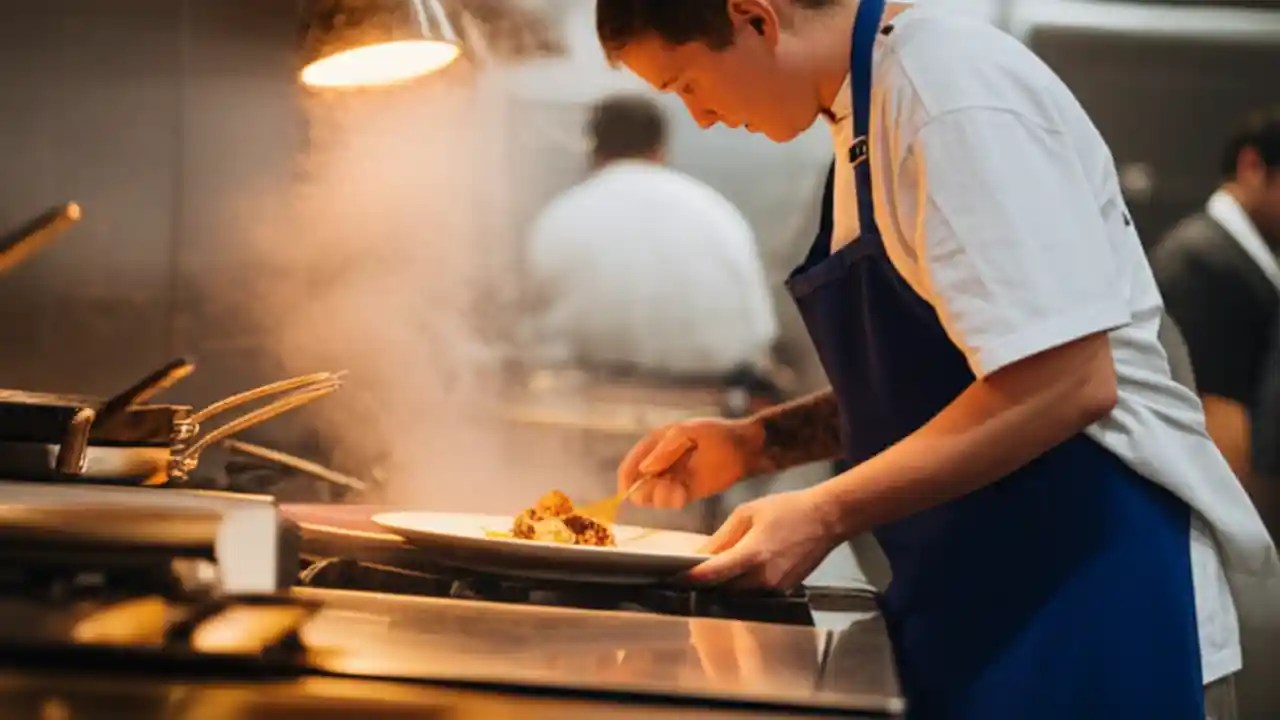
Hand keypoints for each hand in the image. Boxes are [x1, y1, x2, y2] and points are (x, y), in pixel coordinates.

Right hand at [617, 418, 761, 508]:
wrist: (747, 449)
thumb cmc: (718, 434)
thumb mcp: (688, 433)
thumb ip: (665, 449)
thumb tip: (645, 469)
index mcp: (655, 444)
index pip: (630, 466)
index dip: (626, 481)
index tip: (628, 493)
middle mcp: (659, 463)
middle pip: (637, 486)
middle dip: (646, 491)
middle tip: (664, 488)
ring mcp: (672, 478)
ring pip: (652, 497)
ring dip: (660, 498)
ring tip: (678, 491)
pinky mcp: (685, 492)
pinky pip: (669, 502)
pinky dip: (672, 502)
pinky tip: (684, 495)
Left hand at [684, 488, 842, 589]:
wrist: (826, 519)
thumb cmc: (787, 509)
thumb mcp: (748, 513)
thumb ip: (722, 537)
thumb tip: (699, 555)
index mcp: (753, 554)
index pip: (714, 574)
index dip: (691, 577)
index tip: (673, 576)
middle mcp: (764, 577)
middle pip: (724, 588)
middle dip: (708, 581)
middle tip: (691, 570)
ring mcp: (776, 587)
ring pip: (739, 592)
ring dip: (726, 582)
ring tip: (716, 567)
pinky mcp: (784, 590)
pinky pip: (755, 591)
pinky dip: (744, 582)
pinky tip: (742, 567)